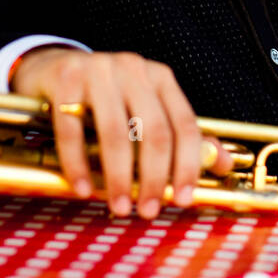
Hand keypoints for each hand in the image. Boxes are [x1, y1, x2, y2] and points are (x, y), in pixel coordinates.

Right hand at [12, 47, 233, 219]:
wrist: (52, 67)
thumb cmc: (105, 97)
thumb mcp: (145, 110)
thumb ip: (183, 137)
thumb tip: (225, 165)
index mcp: (159, 77)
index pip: (184, 124)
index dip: (188, 165)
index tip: (182, 199)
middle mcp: (133, 69)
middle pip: (154, 131)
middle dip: (153, 178)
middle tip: (148, 211)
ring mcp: (97, 71)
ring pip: (116, 132)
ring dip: (119, 177)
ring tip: (119, 207)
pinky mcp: (65, 79)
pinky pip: (72, 129)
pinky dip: (78, 164)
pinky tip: (83, 189)